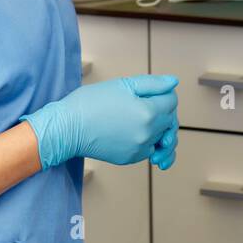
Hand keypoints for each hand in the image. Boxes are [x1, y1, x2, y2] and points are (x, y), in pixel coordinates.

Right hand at [21, 75, 178, 169]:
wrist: (67, 128)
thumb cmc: (91, 102)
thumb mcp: (123, 85)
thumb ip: (152, 84)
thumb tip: (174, 83)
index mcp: (149, 112)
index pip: (172, 102)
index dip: (165, 93)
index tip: (154, 91)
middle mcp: (148, 133)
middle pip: (170, 121)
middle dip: (166, 112)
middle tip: (153, 104)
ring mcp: (140, 148)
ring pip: (163, 139)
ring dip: (163, 131)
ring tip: (155, 126)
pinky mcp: (130, 158)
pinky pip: (150, 150)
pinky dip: (151, 144)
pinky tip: (144, 139)